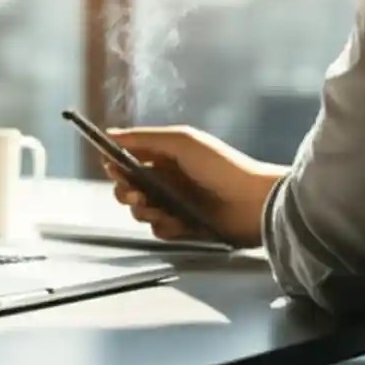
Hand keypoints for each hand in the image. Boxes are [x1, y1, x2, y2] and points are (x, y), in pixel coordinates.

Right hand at [103, 126, 287, 247]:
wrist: (254, 202)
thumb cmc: (221, 166)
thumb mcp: (182, 142)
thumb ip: (144, 138)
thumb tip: (110, 134)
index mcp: (166, 156)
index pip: (130, 159)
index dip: (116, 165)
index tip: (113, 168)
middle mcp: (168, 179)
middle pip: (129, 188)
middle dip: (126, 192)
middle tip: (137, 195)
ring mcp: (175, 204)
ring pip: (141, 212)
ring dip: (144, 211)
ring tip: (160, 210)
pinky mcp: (184, 227)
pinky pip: (159, 230)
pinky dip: (164, 227)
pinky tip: (178, 222)